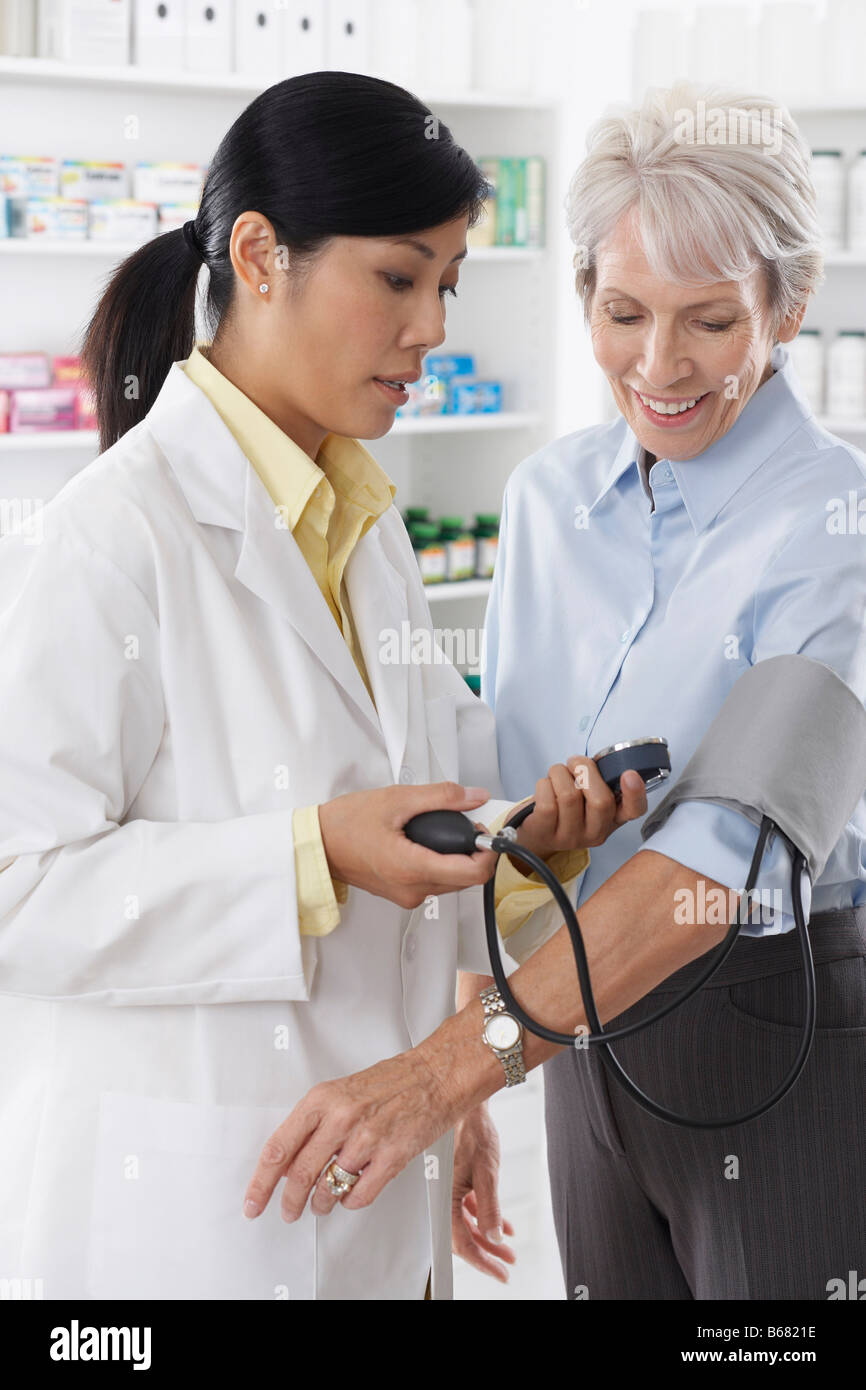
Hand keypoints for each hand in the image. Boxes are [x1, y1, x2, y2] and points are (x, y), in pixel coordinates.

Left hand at [243, 1045, 457, 1224]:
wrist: (434, 1075)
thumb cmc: (390, 1082)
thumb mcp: (339, 1092)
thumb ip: (312, 1124)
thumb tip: (288, 1161)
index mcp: (322, 1099)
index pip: (278, 1147)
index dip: (261, 1182)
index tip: (254, 1200)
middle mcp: (341, 1118)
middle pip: (300, 1175)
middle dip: (289, 1202)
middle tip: (288, 1212)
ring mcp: (367, 1139)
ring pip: (329, 1188)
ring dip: (321, 1203)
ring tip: (321, 1204)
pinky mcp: (392, 1157)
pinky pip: (360, 1195)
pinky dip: (350, 1202)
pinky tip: (351, 1195)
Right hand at [318, 780, 497, 908]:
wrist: (317, 844)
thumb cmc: (346, 822)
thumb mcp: (396, 799)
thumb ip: (441, 796)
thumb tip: (475, 795)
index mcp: (411, 869)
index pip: (472, 873)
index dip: (488, 852)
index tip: (483, 831)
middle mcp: (412, 890)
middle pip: (466, 879)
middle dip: (473, 852)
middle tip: (463, 822)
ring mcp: (406, 896)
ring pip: (452, 883)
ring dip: (457, 859)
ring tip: (443, 829)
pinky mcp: (401, 895)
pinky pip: (434, 884)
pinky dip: (440, 864)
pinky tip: (427, 843)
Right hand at [452, 1104, 515, 1282]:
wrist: (467, 1104)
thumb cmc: (472, 1131)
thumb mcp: (487, 1172)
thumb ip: (489, 1208)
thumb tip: (493, 1236)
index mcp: (444, 1197)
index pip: (461, 1241)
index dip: (482, 1261)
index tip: (499, 1272)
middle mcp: (443, 1195)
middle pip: (463, 1235)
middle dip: (487, 1252)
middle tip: (505, 1265)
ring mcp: (449, 1187)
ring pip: (467, 1222)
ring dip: (488, 1236)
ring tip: (508, 1249)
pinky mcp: (456, 1179)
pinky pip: (470, 1207)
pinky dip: (486, 1217)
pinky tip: (503, 1224)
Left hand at [514, 758, 647, 859]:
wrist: (535, 832)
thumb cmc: (562, 807)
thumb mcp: (586, 796)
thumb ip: (596, 780)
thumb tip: (590, 764)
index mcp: (612, 818)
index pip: (634, 810)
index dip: (635, 793)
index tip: (629, 774)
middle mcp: (595, 832)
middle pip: (600, 800)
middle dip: (585, 770)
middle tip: (575, 763)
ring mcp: (571, 837)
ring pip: (569, 795)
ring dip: (559, 774)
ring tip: (556, 775)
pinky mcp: (546, 833)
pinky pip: (547, 802)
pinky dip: (544, 785)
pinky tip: (545, 789)